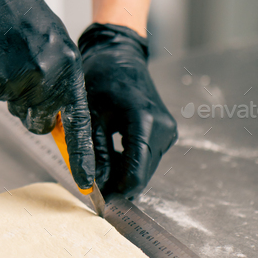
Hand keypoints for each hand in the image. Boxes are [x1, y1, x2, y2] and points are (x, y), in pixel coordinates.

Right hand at [0, 0, 94, 188]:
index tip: (87, 182)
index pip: (77, 121)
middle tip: (26, 72)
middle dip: (33, 107)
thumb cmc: (25, 19)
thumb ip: (62, 83)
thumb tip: (60, 120)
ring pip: (15, 108)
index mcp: (67, 68)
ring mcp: (14, 81)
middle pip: (38, 120)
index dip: (82, 155)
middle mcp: (44, 78)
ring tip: (11, 56)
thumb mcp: (57, 46)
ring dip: (13, 90)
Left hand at [78, 23, 176, 197]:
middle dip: (119, 185)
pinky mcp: (166, 132)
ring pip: (145, 169)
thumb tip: (95, 185)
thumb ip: (94, 152)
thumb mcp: (89, 115)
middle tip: (93, 187)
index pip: (135, 175)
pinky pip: (148, 158)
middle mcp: (164, 129)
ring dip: (124, 174)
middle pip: (142, 176)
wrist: (119, 56)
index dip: (116, 193)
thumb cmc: (100, 79)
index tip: (98, 202)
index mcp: (145, 123)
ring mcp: (168, 131)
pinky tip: (112, 155)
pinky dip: (130, 163)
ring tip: (99, 165)